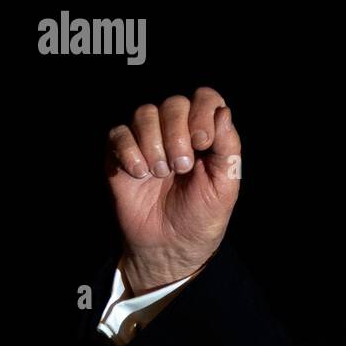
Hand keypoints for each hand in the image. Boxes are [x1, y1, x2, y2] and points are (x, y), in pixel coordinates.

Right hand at [106, 87, 241, 293]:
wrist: (171, 247)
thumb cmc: (202, 216)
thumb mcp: (225, 185)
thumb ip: (227, 147)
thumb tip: (223, 111)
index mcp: (205, 135)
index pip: (205, 98)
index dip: (203, 111)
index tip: (203, 142)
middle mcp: (176, 132)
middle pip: (173, 103)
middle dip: (177, 133)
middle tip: (181, 166)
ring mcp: (147, 142)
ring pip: (145, 113)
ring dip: (154, 143)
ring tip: (161, 174)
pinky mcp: (121, 156)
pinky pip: (118, 134)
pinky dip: (129, 151)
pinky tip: (140, 174)